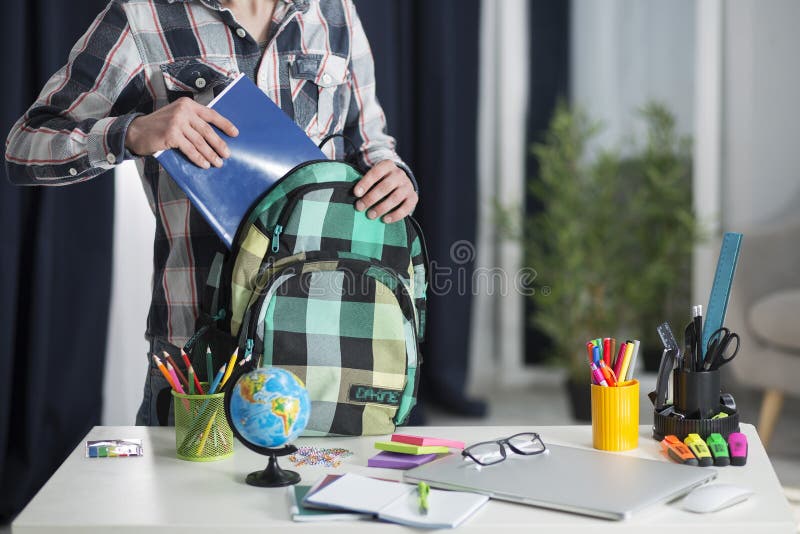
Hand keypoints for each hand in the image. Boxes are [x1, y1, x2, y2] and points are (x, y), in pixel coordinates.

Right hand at [124, 97, 238, 168]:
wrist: (136, 131)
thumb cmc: (159, 126)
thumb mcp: (177, 117)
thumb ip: (192, 121)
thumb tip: (213, 136)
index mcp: (187, 105)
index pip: (211, 114)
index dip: (224, 124)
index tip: (235, 133)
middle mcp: (183, 111)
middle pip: (207, 130)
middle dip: (219, 144)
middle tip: (227, 154)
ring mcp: (177, 122)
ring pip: (200, 142)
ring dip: (211, 154)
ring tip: (218, 163)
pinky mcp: (171, 135)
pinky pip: (190, 149)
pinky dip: (199, 158)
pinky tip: (204, 164)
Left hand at [353, 160, 417, 222]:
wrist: (401, 182)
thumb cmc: (381, 181)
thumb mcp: (374, 176)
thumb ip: (365, 183)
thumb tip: (352, 196)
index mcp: (387, 165)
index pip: (376, 173)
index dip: (365, 183)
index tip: (356, 194)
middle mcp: (399, 174)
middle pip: (385, 186)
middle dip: (371, 198)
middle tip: (360, 207)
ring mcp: (407, 186)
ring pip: (395, 197)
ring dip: (381, 208)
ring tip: (370, 215)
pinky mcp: (413, 197)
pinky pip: (405, 208)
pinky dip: (395, 215)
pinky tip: (385, 220)